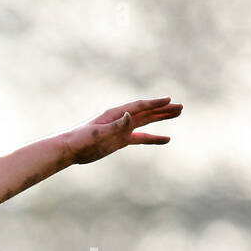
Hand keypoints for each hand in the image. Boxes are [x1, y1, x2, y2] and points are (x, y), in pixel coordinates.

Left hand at [62, 97, 181, 164]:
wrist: (69, 149)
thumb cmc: (80, 139)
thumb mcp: (98, 132)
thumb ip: (116, 125)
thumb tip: (131, 115)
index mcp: (115, 114)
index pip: (139, 107)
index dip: (154, 104)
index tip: (169, 100)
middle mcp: (120, 119)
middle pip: (146, 112)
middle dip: (163, 109)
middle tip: (180, 107)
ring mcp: (121, 130)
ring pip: (146, 122)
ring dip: (161, 118)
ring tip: (177, 114)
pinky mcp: (120, 140)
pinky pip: (141, 138)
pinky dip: (154, 138)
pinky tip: (166, 139)